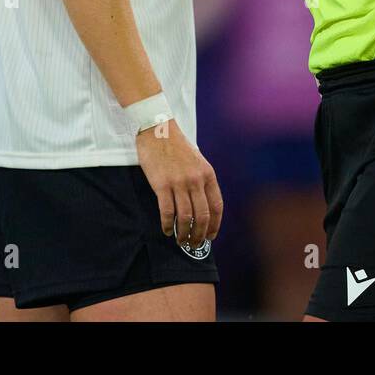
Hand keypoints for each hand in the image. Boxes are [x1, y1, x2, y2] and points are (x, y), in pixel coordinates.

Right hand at [136, 119, 223, 249]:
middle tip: (194, 244)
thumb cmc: (177, 147)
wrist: (158, 130)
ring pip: (185, 217)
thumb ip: (201, 181)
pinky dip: (167, 225)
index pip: (216, 206)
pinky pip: (167, 211)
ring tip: (180, 241)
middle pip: (202, 215)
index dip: (215, 225)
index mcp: (208, 175)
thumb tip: (202, 206)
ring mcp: (179, 183)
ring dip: (184, 233)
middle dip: (199, 234)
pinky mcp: (161, 184)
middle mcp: (196, 180)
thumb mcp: (197, 161)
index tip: (211, 236)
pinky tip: (167, 230)